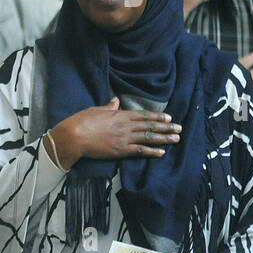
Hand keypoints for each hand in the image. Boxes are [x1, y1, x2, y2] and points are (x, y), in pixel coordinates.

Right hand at [48, 97, 179, 165]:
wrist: (73, 136)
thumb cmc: (81, 121)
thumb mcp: (95, 110)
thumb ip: (109, 107)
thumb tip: (116, 100)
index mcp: (120, 115)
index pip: (143, 115)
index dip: (157, 116)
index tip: (169, 117)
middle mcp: (125, 126)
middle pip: (150, 126)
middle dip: (166, 127)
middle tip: (179, 128)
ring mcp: (124, 138)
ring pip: (149, 138)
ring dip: (164, 138)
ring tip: (176, 139)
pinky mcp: (120, 150)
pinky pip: (140, 151)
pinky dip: (152, 152)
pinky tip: (162, 152)